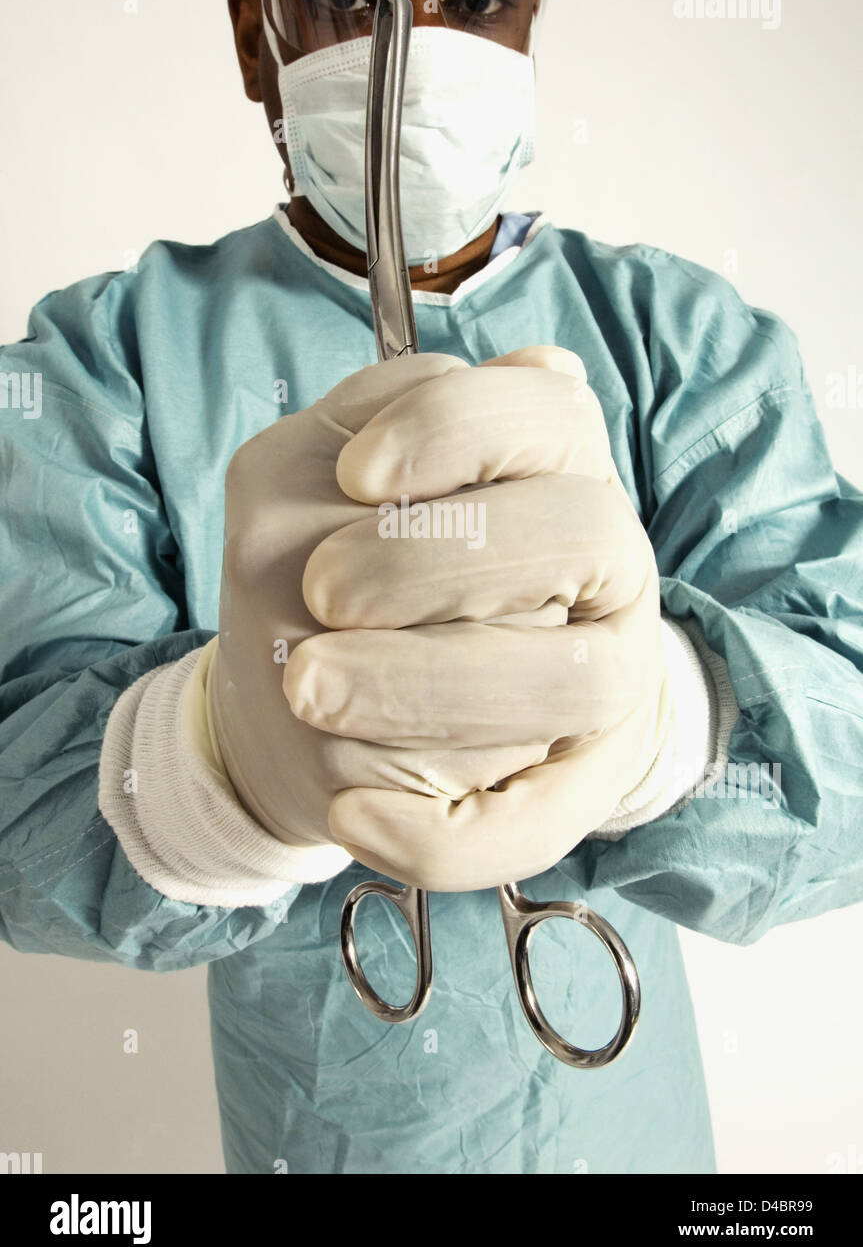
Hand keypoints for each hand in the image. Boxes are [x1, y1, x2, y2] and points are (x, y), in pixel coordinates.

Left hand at [284, 346, 671, 889]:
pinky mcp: (568, 784)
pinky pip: (536, 825)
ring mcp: (600, 674)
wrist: (329, 700)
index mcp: (555, 465)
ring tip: (306, 687)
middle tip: (318, 592)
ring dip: (428, 687)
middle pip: (577, 536)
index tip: (354, 474)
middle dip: (433, 561)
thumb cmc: (336, 568)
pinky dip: (440, 834)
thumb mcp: (316, 476)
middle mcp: (604, 563)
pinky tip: (353, 814)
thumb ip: (364, 429)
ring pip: (573, 684)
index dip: (456, 430)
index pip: (549, 411)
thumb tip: (406, 433)